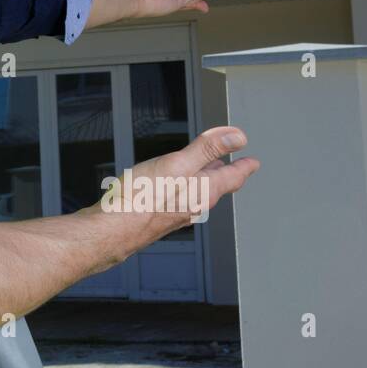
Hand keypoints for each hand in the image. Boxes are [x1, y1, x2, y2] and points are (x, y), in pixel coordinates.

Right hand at [85, 126, 259, 251]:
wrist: (113, 230)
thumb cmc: (140, 200)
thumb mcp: (176, 164)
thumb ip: (207, 149)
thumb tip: (237, 138)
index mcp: (203, 190)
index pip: (232, 176)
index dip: (244, 166)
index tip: (253, 162)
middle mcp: (193, 204)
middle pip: (216, 185)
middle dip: (227, 173)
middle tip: (236, 166)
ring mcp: (176, 212)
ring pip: (199, 192)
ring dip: (207, 179)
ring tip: (208, 171)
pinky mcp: (159, 215)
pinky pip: (181, 197)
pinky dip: (187, 186)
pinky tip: (175, 184)